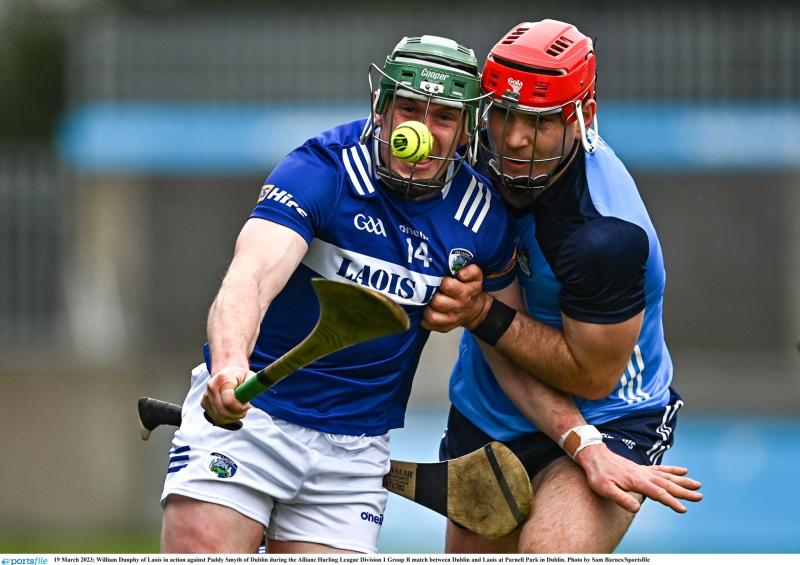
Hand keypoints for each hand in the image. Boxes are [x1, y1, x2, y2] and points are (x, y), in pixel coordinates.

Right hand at [201, 365, 252, 424]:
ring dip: (232, 417)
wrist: (226, 372)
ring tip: (239, 409)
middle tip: (245, 408)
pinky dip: (225, 418)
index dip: (240, 408)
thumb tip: (258, 389)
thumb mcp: (251, 376)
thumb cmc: (240, 375)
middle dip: (237, 414)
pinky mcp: (204, 403)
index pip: (229, 402)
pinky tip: (231, 411)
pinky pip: (215, 418)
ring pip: (219, 417)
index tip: (248, 405)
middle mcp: (211, 387)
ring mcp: (206, 396)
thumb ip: (254, 384)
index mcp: (223, 379)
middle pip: (223, 412)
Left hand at [422, 264, 491, 331]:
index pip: (448, 286)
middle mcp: (458, 307)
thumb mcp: (476, 277)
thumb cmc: (471, 290)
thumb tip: (461, 273)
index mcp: (465, 293)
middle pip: (437, 301)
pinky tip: (426, 310)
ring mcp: (450, 319)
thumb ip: (471, 271)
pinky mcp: (444, 327)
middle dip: (431, 294)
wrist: (475, 309)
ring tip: (426, 300)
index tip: (441, 278)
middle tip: (430, 289)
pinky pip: (429, 324)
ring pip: (431, 316)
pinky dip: (424, 318)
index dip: (441, 281)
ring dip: (426, 307)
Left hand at [575, 444, 702, 512]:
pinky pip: (660, 469)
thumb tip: (637, 508)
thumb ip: (621, 498)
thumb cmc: (597, 475)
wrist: (593, 455)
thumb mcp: (604, 489)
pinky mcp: (641, 468)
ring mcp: (643, 470)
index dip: (671, 502)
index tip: (683, 509)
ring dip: (683, 481)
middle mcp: (643, 474)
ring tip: (698, 485)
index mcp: (636, 481)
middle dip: (684, 491)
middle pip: (667, 484)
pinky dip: (672, 470)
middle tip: (700, 496)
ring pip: (667, 477)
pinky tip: (683, 471)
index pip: (658, 493)